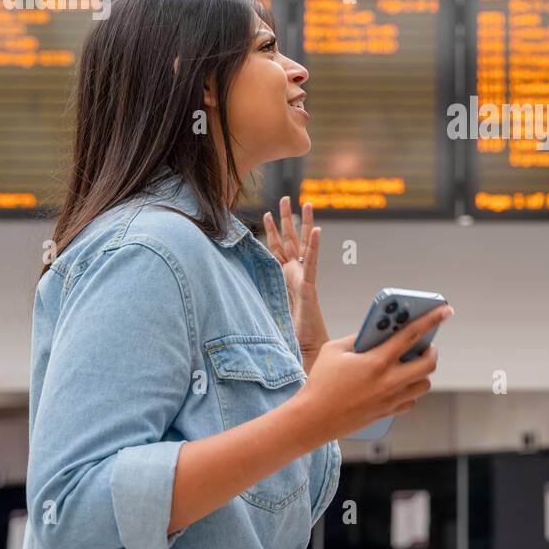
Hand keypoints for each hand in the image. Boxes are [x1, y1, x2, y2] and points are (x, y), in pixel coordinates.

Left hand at [263, 197, 326, 371]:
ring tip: (307, 203)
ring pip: (304, 246)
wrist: (303, 350)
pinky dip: (314, 247)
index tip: (266, 214)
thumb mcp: (263, 311)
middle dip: (287, 219)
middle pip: (290, 240)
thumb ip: (254, 301)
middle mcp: (295, 275)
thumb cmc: (286, 336)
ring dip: (305, 224)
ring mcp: (304, 279)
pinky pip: (312, 263)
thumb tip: (231, 298)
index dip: (271, 232)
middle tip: (285, 198)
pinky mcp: (309, 287)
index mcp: (284, 278)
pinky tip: (317, 231)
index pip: (276, 249)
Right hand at [297, 305, 452, 439]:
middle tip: (426, 344)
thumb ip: (358, 338)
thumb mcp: (334, 350)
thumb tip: (376, 332)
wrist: (312, 420)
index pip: (412, 334)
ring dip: (421, 371)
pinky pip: (411, 401)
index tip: (446, 309)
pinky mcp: (387, 413)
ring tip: (410, 363)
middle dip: (431, 350)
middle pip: (429, 363)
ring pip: (424, 384)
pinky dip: (409, 391)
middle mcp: (389, 381)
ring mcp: (390, 400)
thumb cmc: (320, 382)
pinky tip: (398, 383)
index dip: (432, 319)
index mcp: (377, 361)